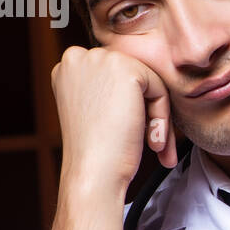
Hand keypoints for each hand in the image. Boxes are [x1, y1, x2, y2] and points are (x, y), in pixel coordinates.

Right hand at [50, 45, 178, 198]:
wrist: (93, 172)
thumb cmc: (96, 151)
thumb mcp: (94, 110)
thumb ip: (106, 88)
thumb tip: (132, 82)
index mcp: (67, 68)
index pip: (113, 77)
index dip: (127, 108)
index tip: (126, 136)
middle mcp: (78, 57)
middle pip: (131, 77)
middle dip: (145, 111)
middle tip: (150, 143)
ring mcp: (100, 59)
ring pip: (148, 83)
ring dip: (156, 116)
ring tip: (153, 144)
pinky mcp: (125, 68)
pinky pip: (159, 89)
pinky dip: (162, 117)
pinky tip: (151, 139)